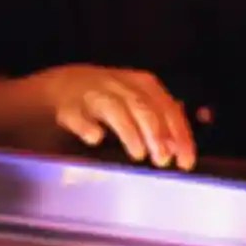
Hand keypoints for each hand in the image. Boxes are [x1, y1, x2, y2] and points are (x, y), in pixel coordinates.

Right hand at [28, 64, 196, 170]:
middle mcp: (118, 85)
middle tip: (163, 160)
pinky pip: (78, 117)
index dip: (179, 135)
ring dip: (129, 132)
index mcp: (141, 84)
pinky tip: (96, 138)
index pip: (166, 108)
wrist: (60, 86)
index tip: (185, 161)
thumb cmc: (107, 97)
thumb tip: (184, 145)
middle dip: (156, 133)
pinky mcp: (68, 108)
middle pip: (142, 107)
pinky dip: (88, 126)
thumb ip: (161, 115)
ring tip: (138, 155)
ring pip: (114, 109)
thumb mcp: (137, 98)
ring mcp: (92, 94)